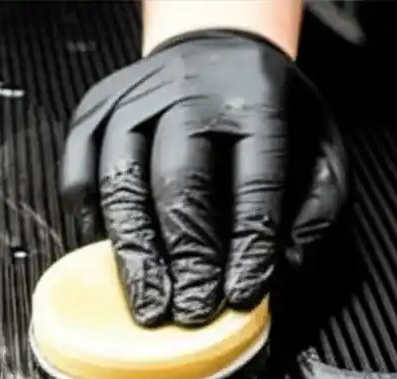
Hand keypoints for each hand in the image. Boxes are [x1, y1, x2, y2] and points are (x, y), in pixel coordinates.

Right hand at [60, 31, 346, 326]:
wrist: (212, 50)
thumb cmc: (262, 112)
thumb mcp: (317, 149)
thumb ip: (313, 212)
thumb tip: (282, 269)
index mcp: (256, 99)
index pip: (255, 179)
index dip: (248, 243)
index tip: (242, 294)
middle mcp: (189, 92)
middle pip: (180, 181)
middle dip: (185, 255)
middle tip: (189, 310)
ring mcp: (132, 99)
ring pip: (121, 181)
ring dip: (134, 251)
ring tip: (147, 303)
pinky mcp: (93, 111)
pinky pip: (78, 172)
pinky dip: (90, 221)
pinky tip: (107, 256)